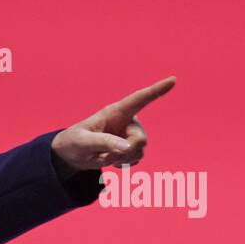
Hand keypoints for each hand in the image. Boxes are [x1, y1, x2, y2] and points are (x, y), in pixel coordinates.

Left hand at [51, 75, 175, 172]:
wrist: (71, 155)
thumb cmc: (74, 142)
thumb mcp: (84, 142)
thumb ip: (105, 142)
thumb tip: (128, 147)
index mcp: (115, 112)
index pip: (139, 99)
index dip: (157, 90)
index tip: (173, 80)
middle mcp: (127, 121)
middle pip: (140, 139)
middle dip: (125, 152)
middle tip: (103, 156)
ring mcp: (130, 135)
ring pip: (139, 151)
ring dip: (120, 159)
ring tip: (102, 156)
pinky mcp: (130, 147)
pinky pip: (136, 158)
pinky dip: (122, 163)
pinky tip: (109, 159)